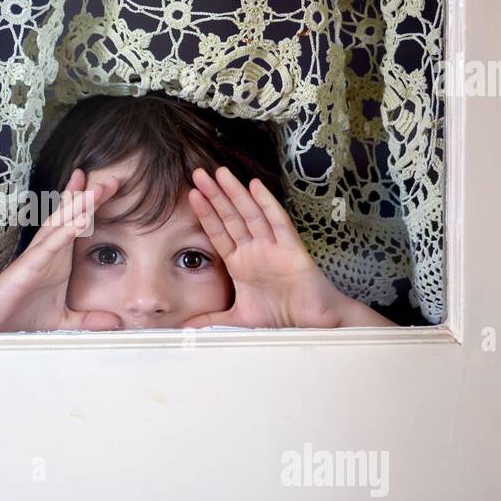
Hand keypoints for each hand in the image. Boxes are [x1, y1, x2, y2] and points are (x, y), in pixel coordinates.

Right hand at [0, 168, 123, 333]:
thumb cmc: (20, 317)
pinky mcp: (27, 267)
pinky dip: (64, 232)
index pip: (78, 226)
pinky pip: (48, 246)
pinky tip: (79, 220)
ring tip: (97, 188)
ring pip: (60, 225)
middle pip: (71, 217)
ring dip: (78, 206)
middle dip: (90, 197)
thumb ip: (87, 320)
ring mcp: (37, 257)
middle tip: (111, 178)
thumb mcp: (63, 322)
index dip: (92, 206)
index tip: (109, 188)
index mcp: (59, 259)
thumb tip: (115, 323)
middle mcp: (49, 252)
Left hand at [181, 167, 391, 328]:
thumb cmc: (282, 319)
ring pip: (251, 214)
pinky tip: (255, 187)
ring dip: (235, 193)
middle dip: (215, 195)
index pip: (219, 233)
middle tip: (198, 173)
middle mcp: (255, 251)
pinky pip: (278, 223)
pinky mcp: (292, 250)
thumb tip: (186, 328)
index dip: (205, 214)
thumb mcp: (238, 321)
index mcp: (241, 264)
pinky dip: (267, 204)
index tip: (191, 194)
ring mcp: (273, 248)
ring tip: (219, 172)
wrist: (313, 327)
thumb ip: (212, 321)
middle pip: (231, 217)